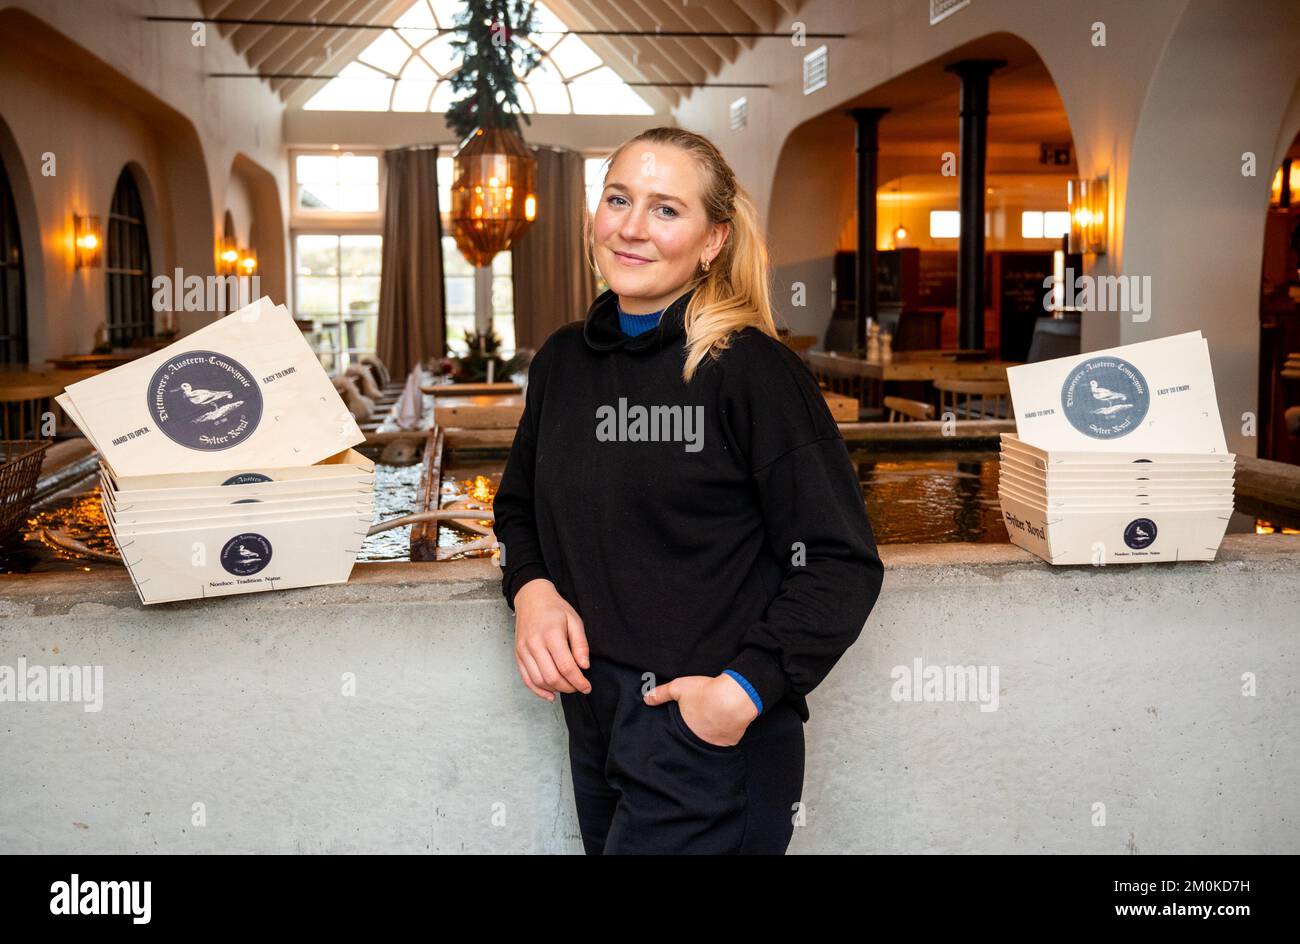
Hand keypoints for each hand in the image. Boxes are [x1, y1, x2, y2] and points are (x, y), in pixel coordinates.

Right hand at [513, 578, 590, 700]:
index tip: (587, 687)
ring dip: (555, 689)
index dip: (578, 681)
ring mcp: (524, 650)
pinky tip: (550, 694)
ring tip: (567, 687)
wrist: (531, 598)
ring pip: (539, 680)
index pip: (566, 666)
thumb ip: (580, 644)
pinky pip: (526, 679)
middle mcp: (534, 644)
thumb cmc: (555, 609)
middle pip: (552, 677)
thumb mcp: (574, 620)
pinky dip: (538, 691)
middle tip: (579, 687)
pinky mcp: (518, 654)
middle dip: (568, 687)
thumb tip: (584, 667)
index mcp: (551, 634)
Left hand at [644, 673, 758, 747]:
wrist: (734, 698)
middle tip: (694, 726)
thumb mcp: (678, 688)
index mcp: (684, 730)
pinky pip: (724, 741)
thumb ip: (661, 694)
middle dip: (691, 735)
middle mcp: (698, 741)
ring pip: (709, 742)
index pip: (675, 737)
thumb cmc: (706, 693)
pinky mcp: (731, 742)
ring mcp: (715, 744)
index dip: (676, 733)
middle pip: (692, 741)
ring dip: (708, 735)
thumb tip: (646, 699)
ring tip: (708, 724)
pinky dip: (723, 734)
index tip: (676, 730)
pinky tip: (723, 725)